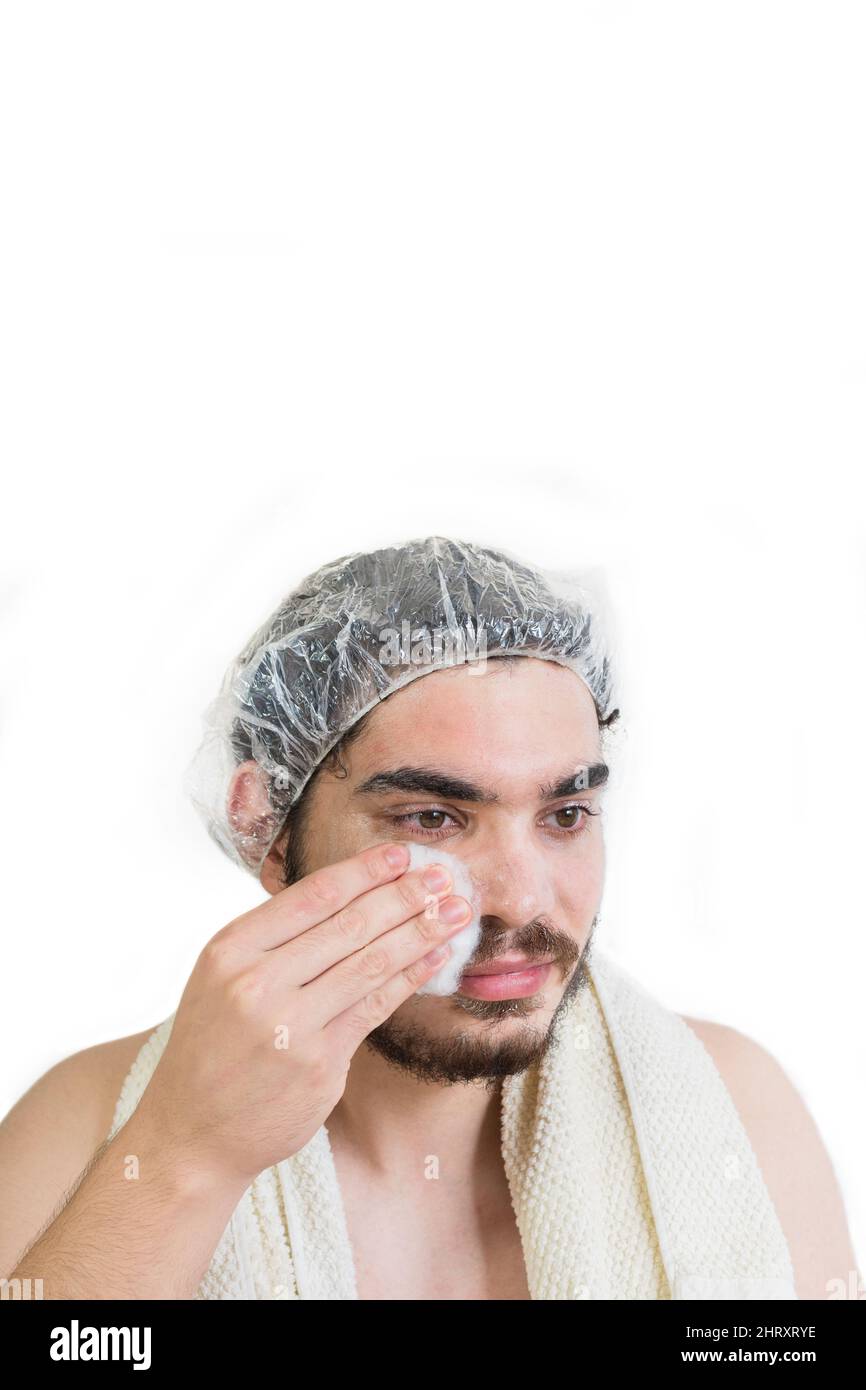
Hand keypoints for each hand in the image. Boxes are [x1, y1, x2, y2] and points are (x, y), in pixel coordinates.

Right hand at [130, 843, 471, 1186]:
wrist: (191, 1132)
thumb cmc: (214, 1046)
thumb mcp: (222, 978)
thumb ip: (274, 939)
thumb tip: (350, 893)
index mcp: (230, 949)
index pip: (311, 895)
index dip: (363, 871)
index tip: (400, 853)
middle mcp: (256, 982)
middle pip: (348, 925)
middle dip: (404, 895)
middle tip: (444, 874)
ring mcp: (289, 1025)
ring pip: (370, 963)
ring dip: (421, 931)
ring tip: (456, 910)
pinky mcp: (318, 1063)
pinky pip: (375, 1007)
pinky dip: (411, 977)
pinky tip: (436, 958)